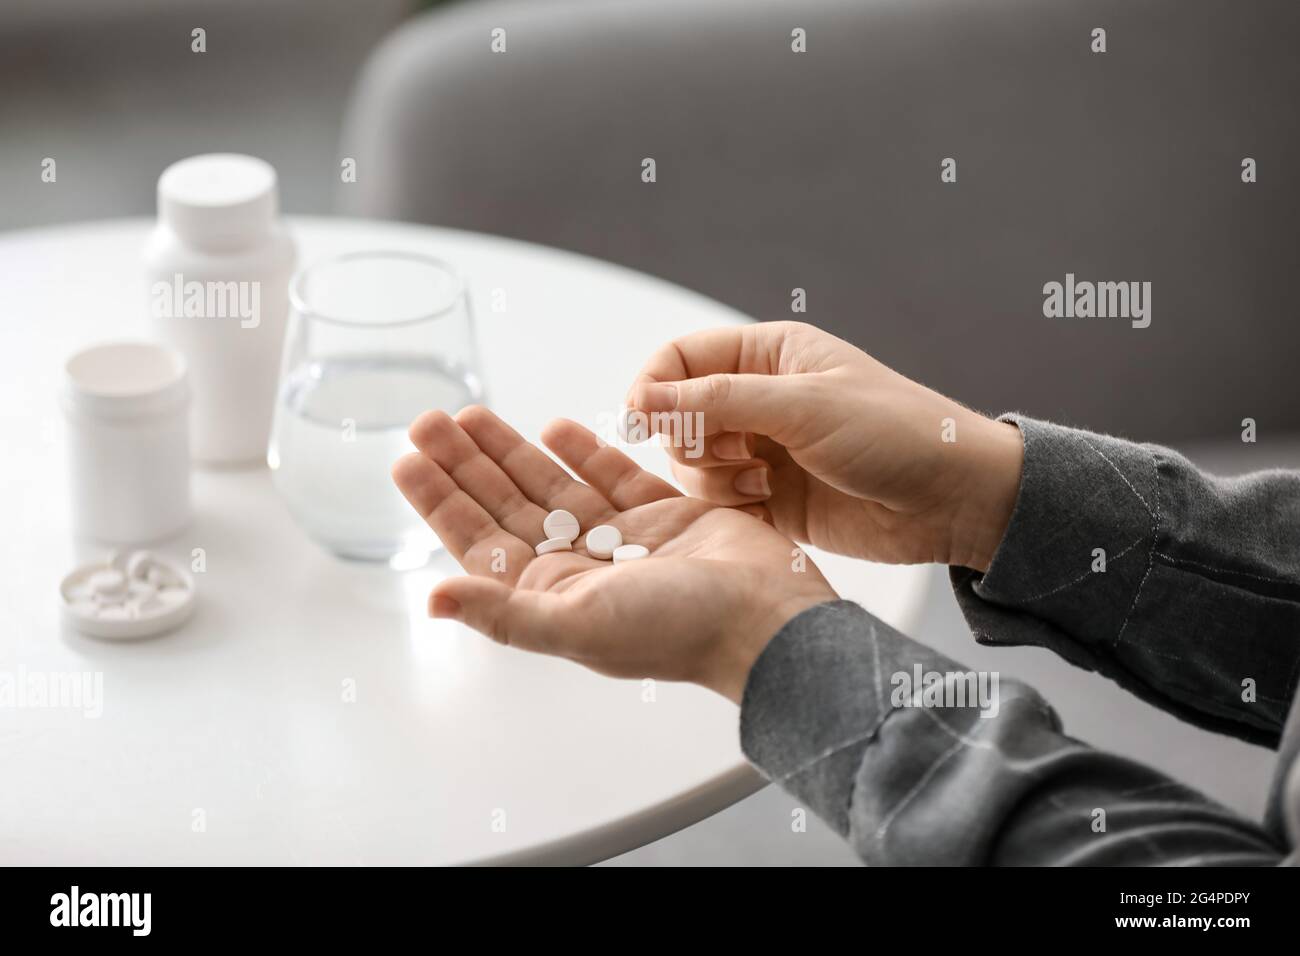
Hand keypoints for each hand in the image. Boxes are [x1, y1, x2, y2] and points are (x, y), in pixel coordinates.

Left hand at [392, 405, 837, 702]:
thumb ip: (503, 611)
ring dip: (511, 450)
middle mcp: (581, 566)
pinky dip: (582, 450)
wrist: (767, 616)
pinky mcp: (664, 514)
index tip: (405, 460)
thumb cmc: (676, 630)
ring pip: (552, 484)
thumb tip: (433, 601)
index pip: (480, 540)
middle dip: (466, 463)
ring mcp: (622, 539)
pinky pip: (611, 475)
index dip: (441, 501)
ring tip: (472, 414)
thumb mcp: (576, 624)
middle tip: (428, 419)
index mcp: (552, 594)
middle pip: (507, 504)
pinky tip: (553, 425)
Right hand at [628, 321, 1023, 570]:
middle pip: (678, 415)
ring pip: (692, 464)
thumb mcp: (803, 407)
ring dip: (712, 479)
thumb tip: (643, 397)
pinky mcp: (772, 499)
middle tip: (733, 454)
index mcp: (769, 356)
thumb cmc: (895, 433)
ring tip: (763, 484)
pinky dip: (730, 507)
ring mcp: (764, 451)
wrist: (954, 500)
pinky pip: (719, 502)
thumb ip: (719, 401)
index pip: (681, 359)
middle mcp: (760, 400)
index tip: (639, 421)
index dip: (653, 387)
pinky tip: (770, 506)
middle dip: (690, 440)